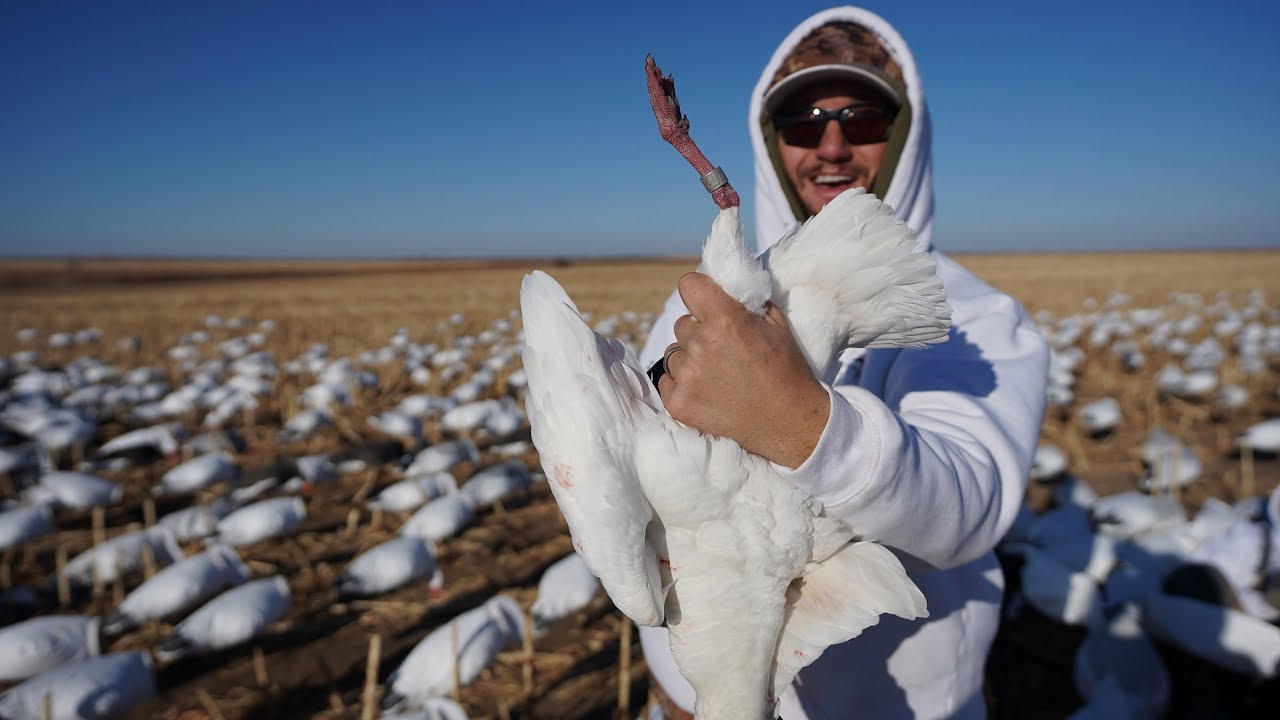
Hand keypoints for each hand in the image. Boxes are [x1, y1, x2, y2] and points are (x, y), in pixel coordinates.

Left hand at [657, 272, 829, 467]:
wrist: (790, 423)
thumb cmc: (787, 371)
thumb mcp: (777, 326)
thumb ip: (748, 302)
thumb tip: (727, 288)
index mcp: (725, 320)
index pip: (689, 285)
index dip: (698, 292)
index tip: (704, 303)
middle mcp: (701, 345)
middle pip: (682, 325)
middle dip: (699, 333)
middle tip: (722, 351)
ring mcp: (687, 376)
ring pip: (674, 354)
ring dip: (689, 360)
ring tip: (717, 376)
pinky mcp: (678, 403)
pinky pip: (667, 381)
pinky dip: (682, 385)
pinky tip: (707, 392)